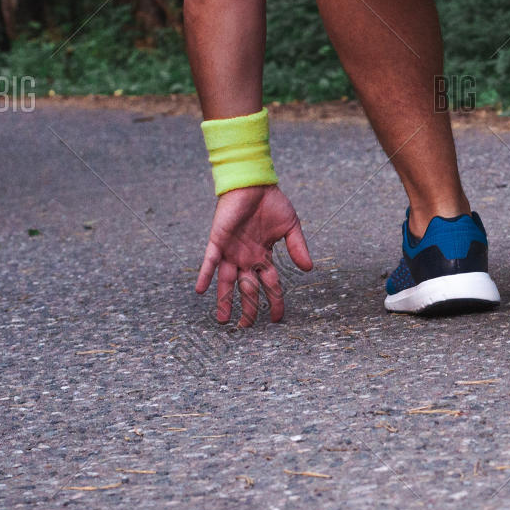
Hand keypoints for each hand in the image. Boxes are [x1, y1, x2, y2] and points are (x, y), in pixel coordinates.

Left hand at [195, 185, 312, 325]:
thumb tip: (308, 269)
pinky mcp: (218, 241)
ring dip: (223, 301)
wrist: (254, 182)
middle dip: (247, 309)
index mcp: (263, 256)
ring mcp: (231, 251)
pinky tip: (201, 291)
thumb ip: (297, 247)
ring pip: (226, 282)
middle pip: (247, 289)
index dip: (274, 302)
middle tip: (246, 328)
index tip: (277, 319)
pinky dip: (205, 276)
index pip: (270, 285)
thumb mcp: (291, 227)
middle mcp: (246, 258)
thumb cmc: (272, 202)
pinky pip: (209, 262)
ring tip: (222, 321)